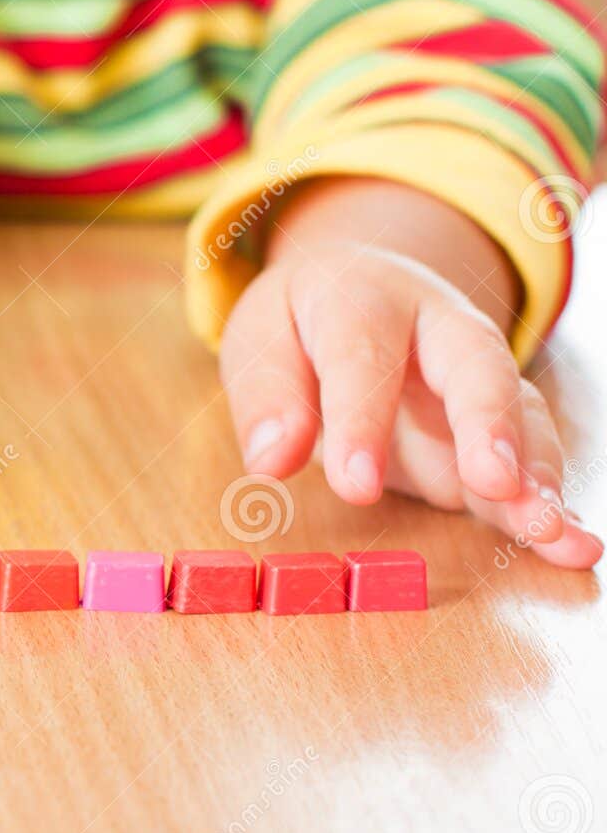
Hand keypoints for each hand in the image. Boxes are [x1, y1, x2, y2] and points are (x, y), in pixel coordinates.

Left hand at [220, 241, 601, 567]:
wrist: (359, 289)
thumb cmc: (302, 323)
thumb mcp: (262, 339)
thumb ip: (268, 397)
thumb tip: (271, 460)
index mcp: (366, 299)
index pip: (362, 357)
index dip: (361, 421)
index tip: (355, 486)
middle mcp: (440, 330)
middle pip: (474, 366)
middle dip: (488, 424)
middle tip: (494, 482)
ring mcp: (478, 377)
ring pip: (518, 416)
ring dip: (536, 475)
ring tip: (551, 531)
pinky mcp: (498, 427)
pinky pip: (529, 459)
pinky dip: (550, 500)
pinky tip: (571, 544)